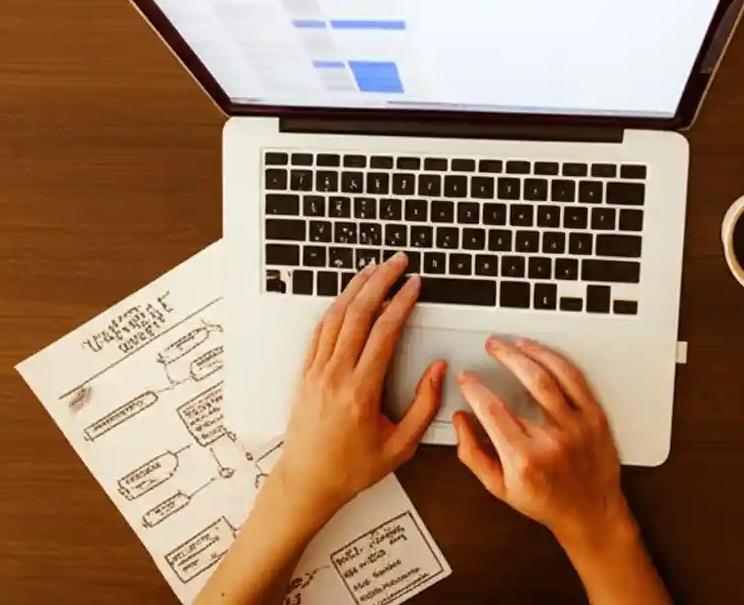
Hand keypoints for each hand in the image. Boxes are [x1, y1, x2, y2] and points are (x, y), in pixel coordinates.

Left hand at [271, 254, 444, 535]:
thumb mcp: (401, 446)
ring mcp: (316, 372)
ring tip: (373, 270)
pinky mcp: (305, 374)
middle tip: (397, 262)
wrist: (306, 482)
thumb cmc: (352, 468)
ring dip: (355, 288)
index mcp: (361, 391)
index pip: (384, 332)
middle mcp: (335, 375)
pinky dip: (335, 308)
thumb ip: (424, 406)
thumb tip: (438, 370)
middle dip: (380, 281)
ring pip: (335, 317)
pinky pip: (320, 331)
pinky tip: (347, 298)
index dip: (402, 302)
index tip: (415, 284)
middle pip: (358, 313)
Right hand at [453, 337, 632, 547]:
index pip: (492, 410)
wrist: (590, 513)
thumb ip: (473, 453)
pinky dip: (557, 360)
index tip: (467, 379)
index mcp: (525, 459)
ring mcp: (578, 426)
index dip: (475, 388)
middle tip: (492, 346)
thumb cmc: (546, 501)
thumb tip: (461, 420)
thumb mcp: (499, 488)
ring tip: (514, 344)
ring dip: (530, 352)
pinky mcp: (595, 418)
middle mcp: (553, 440)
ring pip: (553, 375)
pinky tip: (542, 353)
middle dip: (505, 356)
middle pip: (527, 381)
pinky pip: (576, 379)